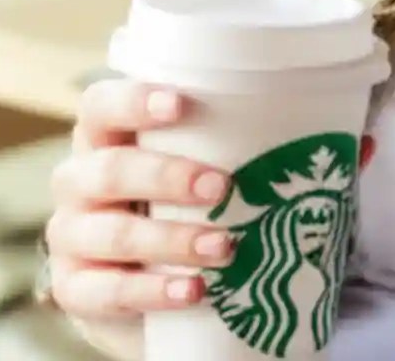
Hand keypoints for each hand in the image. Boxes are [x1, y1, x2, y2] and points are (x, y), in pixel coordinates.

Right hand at [46, 81, 234, 319]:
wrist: (147, 292)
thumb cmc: (182, 211)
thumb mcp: (197, 174)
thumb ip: (234, 148)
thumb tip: (324, 128)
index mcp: (103, 140)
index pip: (100, 106)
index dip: (132, 102)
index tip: (181, 104)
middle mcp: (78, 183)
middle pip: (109, 170)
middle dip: (167, 176)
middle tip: (222, 186)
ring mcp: (70, 238)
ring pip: (112, 233)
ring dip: (172, 239)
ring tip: (225, 247)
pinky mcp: (75, 290)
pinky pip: (108, 291)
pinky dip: (154, 291)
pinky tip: (193, 290)